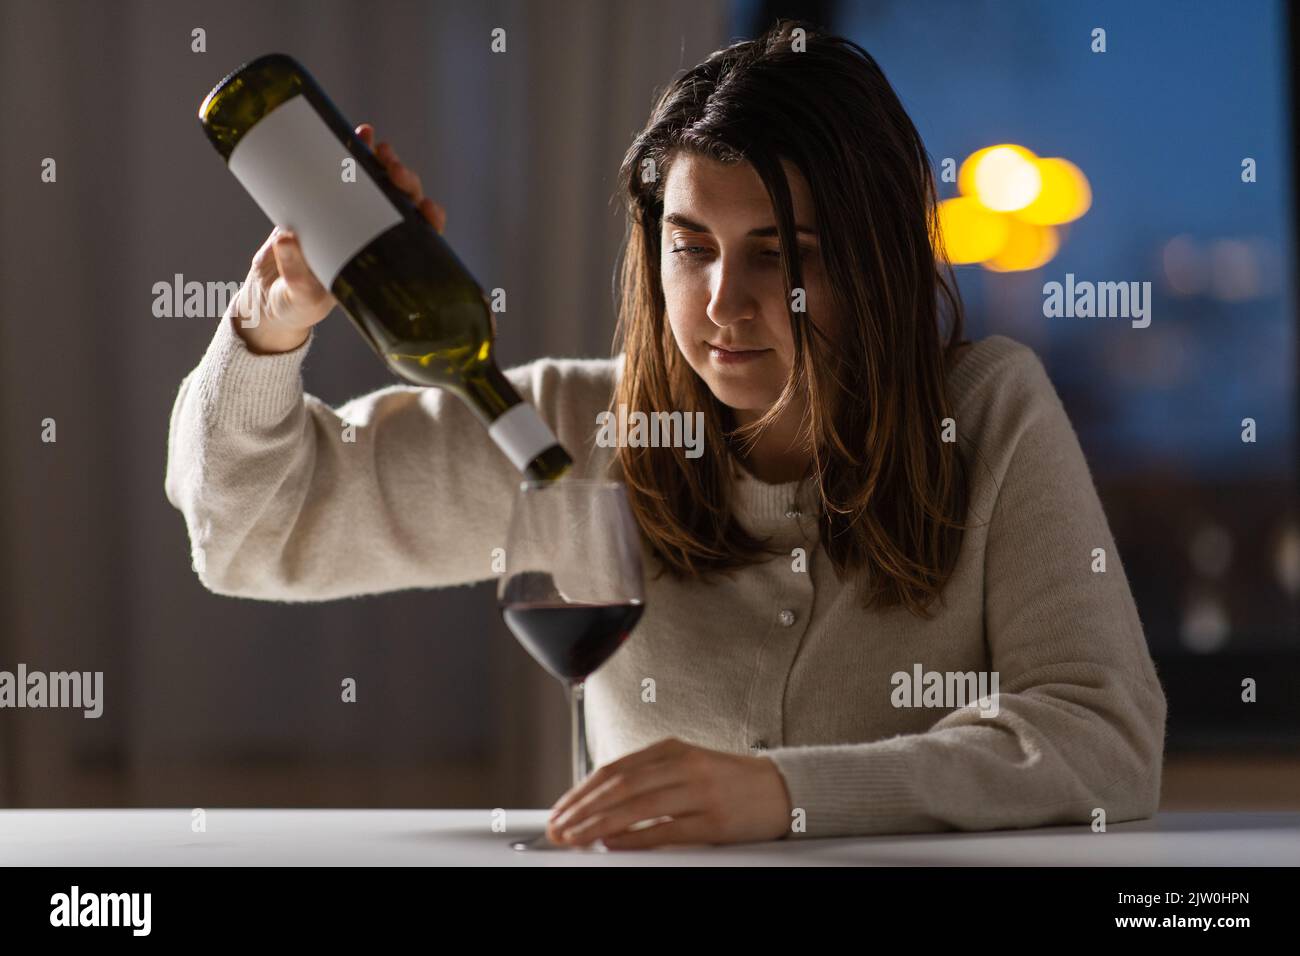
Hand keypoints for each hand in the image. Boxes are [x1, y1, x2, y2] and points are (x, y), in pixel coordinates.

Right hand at [232, 122, 446, 353]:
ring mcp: (349, 216)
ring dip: (381, 159)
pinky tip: (360, 133)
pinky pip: (344, 173)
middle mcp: (372, 236)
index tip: (427, 206)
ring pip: (377, 182)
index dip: (429, 218)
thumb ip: (295, 271)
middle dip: (404, 180)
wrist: (269, 296)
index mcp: (382, 262)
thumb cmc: (295, 302)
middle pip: (402, 202)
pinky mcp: (323, 202)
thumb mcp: (298, 293)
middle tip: (391, 166)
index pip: (420, 237)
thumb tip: (287, 238)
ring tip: (372, 139)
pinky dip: (352, 152)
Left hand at [545, 737, 794, 849]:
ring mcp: (699, 792)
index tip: (561, 809)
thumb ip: (649, 776)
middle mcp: (683, 765)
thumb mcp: (687, 764)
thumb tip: (601, 801)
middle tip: (560, 828)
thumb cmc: (728, 780)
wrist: (781, 789)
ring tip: (577, 838)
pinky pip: (666, 830)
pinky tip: (614, 844)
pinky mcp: (713, 821)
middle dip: (583, 809)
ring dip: (600, 825)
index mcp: (672, 748)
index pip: (615, 768)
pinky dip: (635, 838)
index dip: (582, 790)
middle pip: (620, 786)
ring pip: (637, 807)